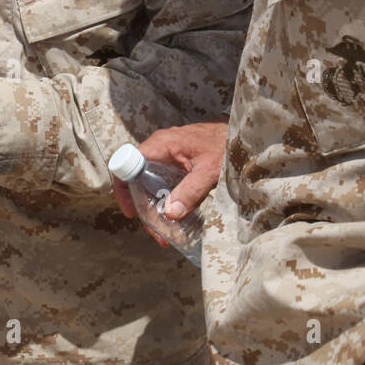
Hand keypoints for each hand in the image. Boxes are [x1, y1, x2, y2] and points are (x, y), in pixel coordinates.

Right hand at [111, 121, 227, 221]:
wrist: (240, 134)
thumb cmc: (225, 144)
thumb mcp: (209, 171)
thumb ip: (191, 191)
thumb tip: (170, 213)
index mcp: (162, 144)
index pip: (128, 163)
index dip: (124, 188)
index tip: (132, 211)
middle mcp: (160, 147)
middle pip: (138, 178)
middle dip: (144, 206)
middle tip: (156, 231)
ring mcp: (167, 153)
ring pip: (150, 181)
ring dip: (155, 205)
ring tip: (167, 230)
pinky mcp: (176, 160)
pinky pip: (162, 180)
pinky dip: (165, 197)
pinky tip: (176, 214)